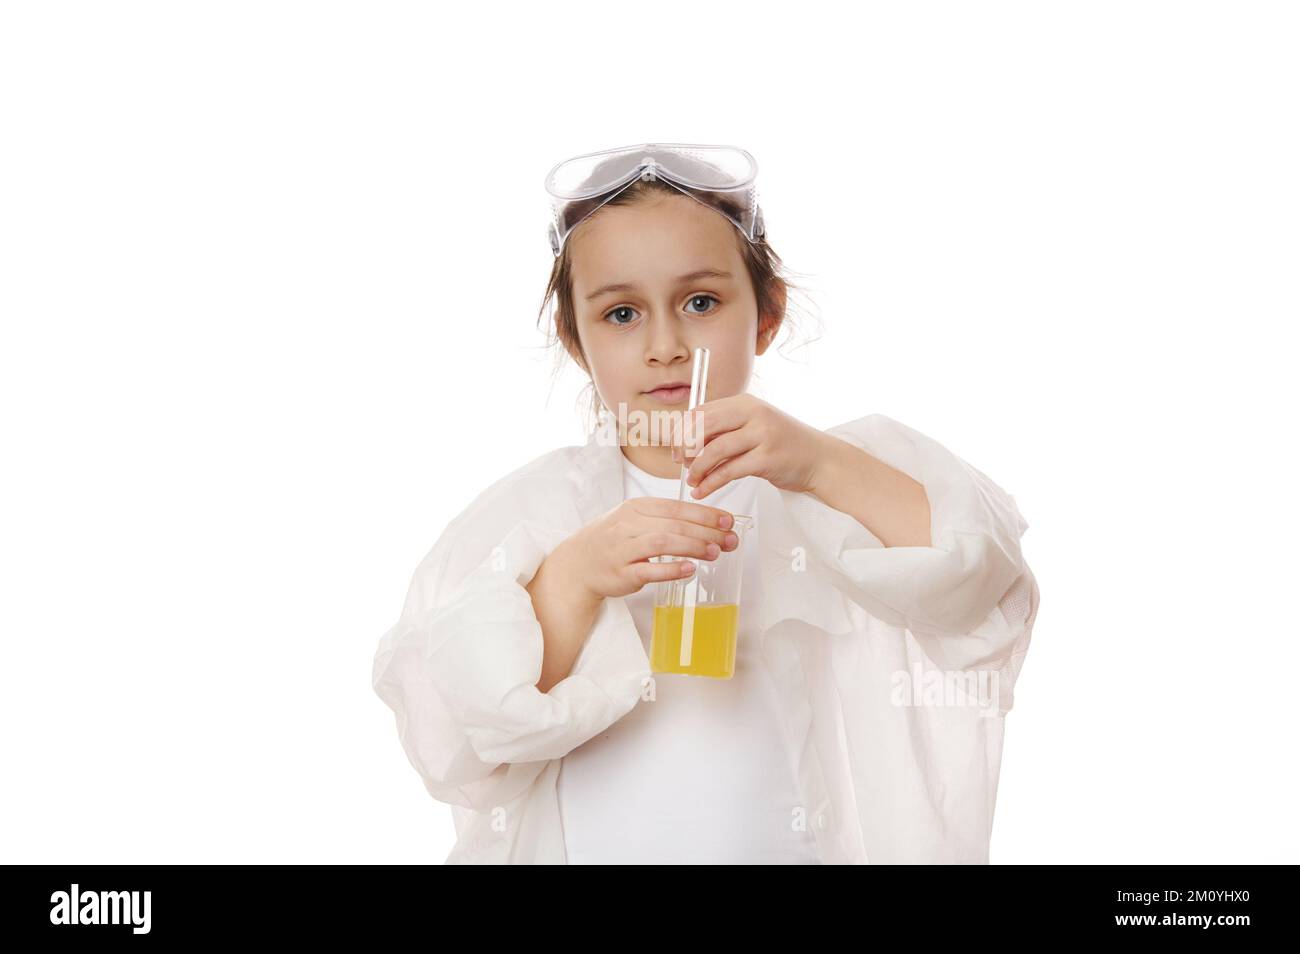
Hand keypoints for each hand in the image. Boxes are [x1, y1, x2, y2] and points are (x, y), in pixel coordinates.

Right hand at [550, 497, 740, 601]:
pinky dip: (671, 569)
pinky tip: (689, 570)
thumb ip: (667, 519)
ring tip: (715, 553)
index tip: (728, 521)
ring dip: (692, 547)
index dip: (705, 514)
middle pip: (674, 525)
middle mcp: (628, 524)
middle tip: (730, 540)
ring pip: (662, 543)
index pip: (676, 507)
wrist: (579, 563)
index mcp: (636, 507)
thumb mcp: (635, 519)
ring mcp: (623, 548)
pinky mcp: (621, 573)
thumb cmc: (614, 540)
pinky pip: (648, 570)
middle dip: (707, 532)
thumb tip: (709, 524)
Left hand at [670, 394, 833, 498]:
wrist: (819, 459)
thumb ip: (725, 430)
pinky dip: (711, 483)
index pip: (701, 411)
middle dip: (685, 448)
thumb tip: (685, 442)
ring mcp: (762, 434)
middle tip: (681, 464)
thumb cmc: (783, 445)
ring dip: (697, 469)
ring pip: (714, 450)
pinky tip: (703, 491)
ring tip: (693, 481)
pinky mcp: (767, 458)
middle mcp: (753, 413)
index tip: (675, 449)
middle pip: (704, 426)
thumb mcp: (753, 427)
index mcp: (745, 403)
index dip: (682, 431)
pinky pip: (729, 471)